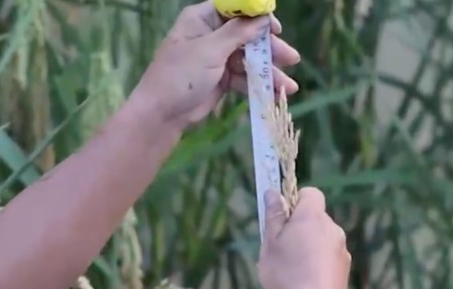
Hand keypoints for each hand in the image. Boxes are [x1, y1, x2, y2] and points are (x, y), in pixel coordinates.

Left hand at [131, 1, 300, 128]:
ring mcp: (216, 58)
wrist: (161, 114)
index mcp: (202, 20)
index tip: (275, 28)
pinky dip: (258, 84)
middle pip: (247, 35)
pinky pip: (244, 77)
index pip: (235, 9)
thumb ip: (238, 33)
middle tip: (291, 58)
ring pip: (249, 58)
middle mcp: (210, 35)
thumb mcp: (210, 50)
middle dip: (269, 48)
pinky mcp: (220, 79)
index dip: (257, 16)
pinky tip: (276, 93)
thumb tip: (262, 17)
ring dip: (268, 71)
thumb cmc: (180, 76)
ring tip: (288, 86)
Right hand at [258, 188, 349, 288]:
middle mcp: (333, 230)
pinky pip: (329, 260)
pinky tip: (305, 285)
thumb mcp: (270, 244)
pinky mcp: (345, 271)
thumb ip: (273, 216)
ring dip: (310, 249)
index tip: (283, 219)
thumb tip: (273, 192)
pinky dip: (318, 266)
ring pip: (323, 241)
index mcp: (313, 218)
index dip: (296, 201)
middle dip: (301, 229)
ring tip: (292, 272)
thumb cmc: (285, 275)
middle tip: (281, 250)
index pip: (311, 194)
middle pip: (316, 220)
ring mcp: (342, 251)